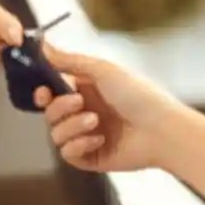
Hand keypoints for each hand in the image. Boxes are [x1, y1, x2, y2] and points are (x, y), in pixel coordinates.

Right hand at [34, 46, 183, 172]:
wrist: (162, 129)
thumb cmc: (139, 95)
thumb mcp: (103, 70)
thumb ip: (70, 60)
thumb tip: (43, 46)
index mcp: (86, 89)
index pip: (52, 91)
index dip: (43, 92)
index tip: (43, 91)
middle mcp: (84, 112)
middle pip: (50, 113)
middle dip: (59, 107)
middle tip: (78, 102)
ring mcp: (87, 136)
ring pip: (56, 134)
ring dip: (72, 126)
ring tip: (95, 121)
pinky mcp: (91, 157)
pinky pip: (68, 154)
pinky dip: (79, 145)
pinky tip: (99, 139)